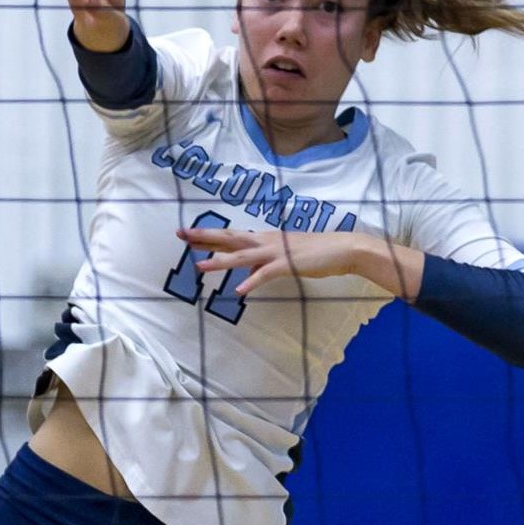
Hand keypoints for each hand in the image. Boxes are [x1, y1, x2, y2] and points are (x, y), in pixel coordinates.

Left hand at [180, 227, 366, 295]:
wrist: (343, 248)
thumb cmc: (315, 252)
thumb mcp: (284, 255)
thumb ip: (263, 262)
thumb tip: (248, 271)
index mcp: (264, 238)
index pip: (230, 235)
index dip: (207, 234)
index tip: (186, 233)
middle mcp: (266, 241)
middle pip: (229, 238)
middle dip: (204, 237)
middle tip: (181, 234)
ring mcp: (276, 252)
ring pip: (242, 256)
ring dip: (219, 261)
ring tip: (199, 266)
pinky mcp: (288, 264)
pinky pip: (266, 275)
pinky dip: (252, 282)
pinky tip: (239, 291)